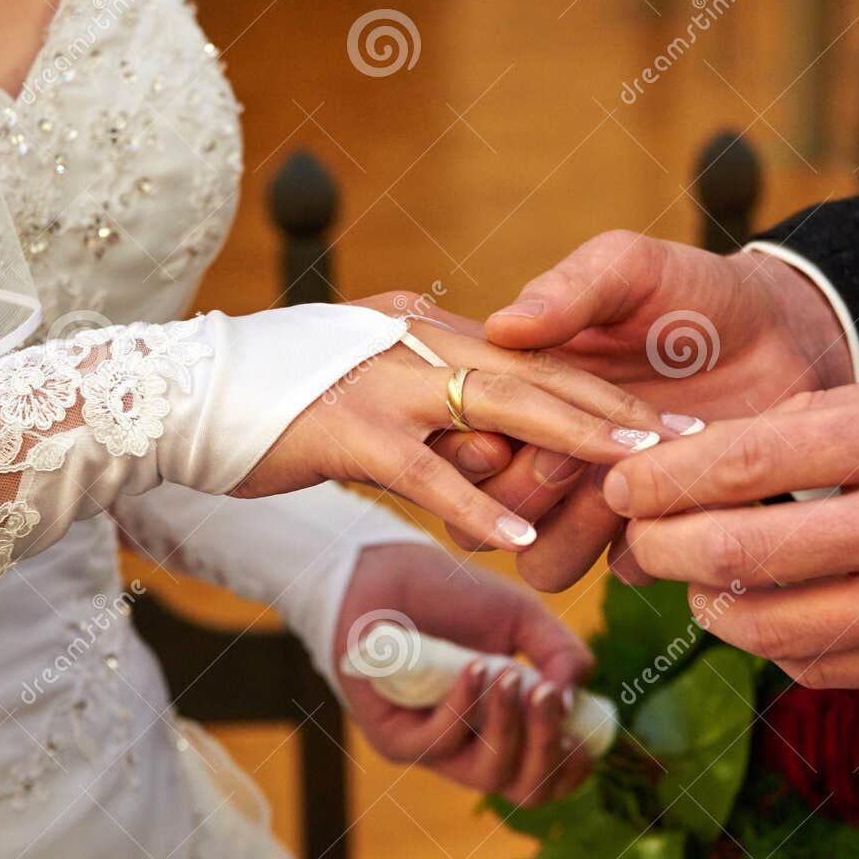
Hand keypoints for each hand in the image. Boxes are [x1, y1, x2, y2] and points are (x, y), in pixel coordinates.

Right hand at [232, 297, 672, 552]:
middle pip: (537, 373)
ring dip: (573, 442)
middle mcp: (413, 339)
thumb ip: (430, 410)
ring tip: (637, 475)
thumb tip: (484, 452)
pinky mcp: (345, 427)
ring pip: (498, 408)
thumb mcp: (366, 389)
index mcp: (425, 327)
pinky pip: (425, 469)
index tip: (661, 419)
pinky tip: (523, 532)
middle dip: (615, 410)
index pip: (532, 357)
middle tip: (684, 442)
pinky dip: (476, 501)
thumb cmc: (269, 400)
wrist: (174, 393)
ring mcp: (382, 380)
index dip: (600, 389)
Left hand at [334, 542, 592, 803]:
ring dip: (508, 726)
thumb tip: (574, 702)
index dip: (571, 771)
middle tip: (551, 697)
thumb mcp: (523, 619)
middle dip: (547, 747)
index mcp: (508, 729)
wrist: (389, 571)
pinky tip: (475, 668)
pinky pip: (438, 743)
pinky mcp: (394, 740)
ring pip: (485, 773)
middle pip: (524, 788)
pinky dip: (464, 707)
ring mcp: (433, 750)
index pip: (545, 779)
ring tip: (512, 675)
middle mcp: (472, 749)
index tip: (584, 738)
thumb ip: (561, 654)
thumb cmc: (456, 597)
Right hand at [464, 233, 855, 588]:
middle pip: (483, 522)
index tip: (506, 430)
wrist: (787, 332)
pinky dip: (644, 542)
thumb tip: (503, 323)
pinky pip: (624, 571)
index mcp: (518, 401)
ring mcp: (598, 507)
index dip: (472, 450)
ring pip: (545, 564)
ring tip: (624, 479)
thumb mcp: (630, 271)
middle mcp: (547, 462)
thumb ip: (572, 289)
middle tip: (575, 456)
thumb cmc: (694, 295)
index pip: (457, 450)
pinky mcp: (654, 535)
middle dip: (526, 490)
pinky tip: (679, 493)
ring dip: (573, 530)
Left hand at [601, 368, 858, 686]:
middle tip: (639, 539)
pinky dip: (770, 645)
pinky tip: (760, 617)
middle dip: (661, 549)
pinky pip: (823, 668)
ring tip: (694, 581)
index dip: (660, 478)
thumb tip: (724, 453)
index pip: (744, 461)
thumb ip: (830, 420)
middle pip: (738, 554)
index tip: (623, 482)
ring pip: (769, 627)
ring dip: (708, 607)